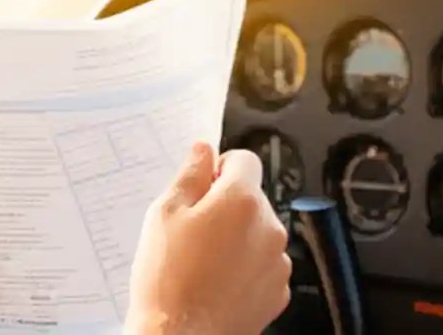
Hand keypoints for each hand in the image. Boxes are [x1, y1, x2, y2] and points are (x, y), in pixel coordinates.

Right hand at [125, 143, 290, 334]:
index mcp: (241, 200)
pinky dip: (244, 267)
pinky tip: (216, 281)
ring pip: (257, 232)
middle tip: (191, 230)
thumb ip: (190, 175)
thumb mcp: (165, 214)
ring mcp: (277, 262)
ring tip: (201, 261)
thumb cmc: (168, 281)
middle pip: (251, 197)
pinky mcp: (278, 290)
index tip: (203, 184)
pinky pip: (262, 264)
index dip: (220, 167)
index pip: (244, 160)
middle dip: (225, 206)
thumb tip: (203, 151)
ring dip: (236, 237)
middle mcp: (269, 227)